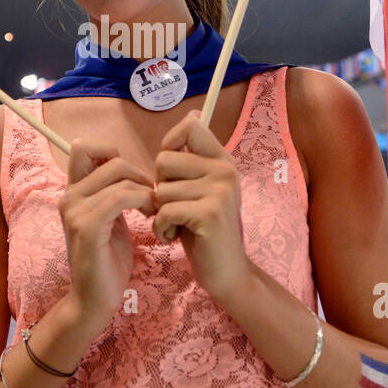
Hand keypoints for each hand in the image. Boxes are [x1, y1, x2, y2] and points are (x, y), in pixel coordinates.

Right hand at [59, 139, 155, 323]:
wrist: (94, 300)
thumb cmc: (107, 261)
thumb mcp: (110, 219)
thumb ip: (112, 194)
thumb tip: (131, 171)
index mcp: (73, 193)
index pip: (83, 147)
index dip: (111, 151)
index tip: (133, 177)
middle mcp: (69, 197)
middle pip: (110, 159)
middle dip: (139, 173)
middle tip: (153, 196)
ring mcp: (75, 212)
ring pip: (119, 177)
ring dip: (145, 190)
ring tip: (155, 209)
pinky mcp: (88, 227)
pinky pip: (121, 196)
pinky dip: (143, 201)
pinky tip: (152, 216)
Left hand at [153, 110, 250, 304]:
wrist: (227, 272)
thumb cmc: (204, 230)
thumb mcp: (201, 188)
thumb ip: (193, 158)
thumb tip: (190, 115)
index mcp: (222, 160)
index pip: (190, 126)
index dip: (169, 144)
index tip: (172, 172)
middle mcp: (224, 170)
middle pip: (164, 159)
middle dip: (160, 187)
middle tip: (176, 207)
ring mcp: (220, 190)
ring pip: (161, 189)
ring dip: (160, 213)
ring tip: (178, 225)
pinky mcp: (210, 213)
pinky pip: (165, 210)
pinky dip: (162, 228)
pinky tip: (175, 236)